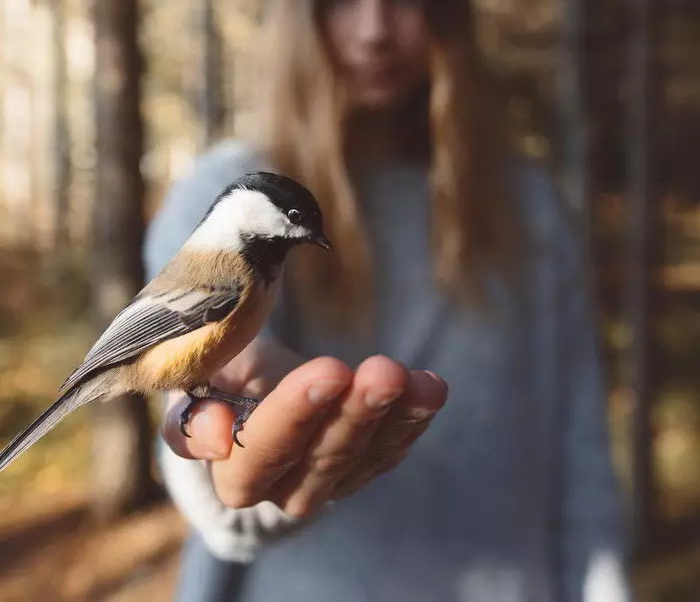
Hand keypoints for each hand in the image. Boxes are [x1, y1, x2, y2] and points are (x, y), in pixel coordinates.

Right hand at [161, 337, 447, 517]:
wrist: (253, 392)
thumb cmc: (222, 379)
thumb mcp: (197, 383)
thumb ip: (190, 412)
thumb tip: (216, 438)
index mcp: (234, 471)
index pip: (261, 450)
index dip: (296, 412)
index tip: (329, 371)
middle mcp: (283, 489)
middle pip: (324, 454)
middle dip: (357, 410)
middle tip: (384, 372)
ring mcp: (329, 482)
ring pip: (365, 452)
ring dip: (395, 414)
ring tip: (418, 381)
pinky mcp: (362, 467)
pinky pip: (392, 447)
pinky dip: (413, 417)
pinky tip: (430, 389)